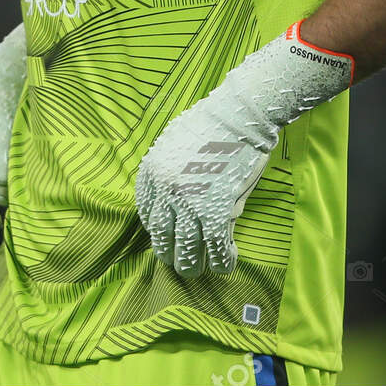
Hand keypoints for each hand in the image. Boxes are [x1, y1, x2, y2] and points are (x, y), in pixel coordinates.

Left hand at [134, 99, 269, 276]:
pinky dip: (222, 261)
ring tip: (198, 270)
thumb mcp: (178, 142)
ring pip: (186, 248)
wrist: (240, 115)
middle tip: (178, 262)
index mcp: (152, 170)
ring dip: (191, 265)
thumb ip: (172, 170)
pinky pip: (216, 247)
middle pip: (161, 234)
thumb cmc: (214, 123)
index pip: (145, 210)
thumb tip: (178, 194)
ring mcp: (190, 203)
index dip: (155, 229)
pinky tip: (227, 264)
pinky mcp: (217, 211)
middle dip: (168, 253)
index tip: (164, 236)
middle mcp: (166, 190)